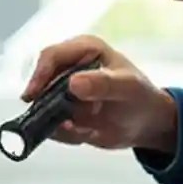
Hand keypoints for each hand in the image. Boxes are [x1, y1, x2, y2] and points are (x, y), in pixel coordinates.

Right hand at [22, 35, 177, 152]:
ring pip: (44, 107)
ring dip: (60, 122)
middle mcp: (71, 68)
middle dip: (48, 104)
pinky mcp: (64, 112)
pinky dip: (67, 133)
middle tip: (65, 121)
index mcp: (85, 49)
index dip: (40, 74)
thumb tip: (74, 83)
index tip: (34, 94)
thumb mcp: (128, 88)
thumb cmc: (142, 98)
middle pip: (41, 82)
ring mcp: (65, 92)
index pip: (52, 56)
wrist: (148, 125)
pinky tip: (88, 132)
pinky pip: (53, 124)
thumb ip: (103, 84)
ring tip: (86, 129)